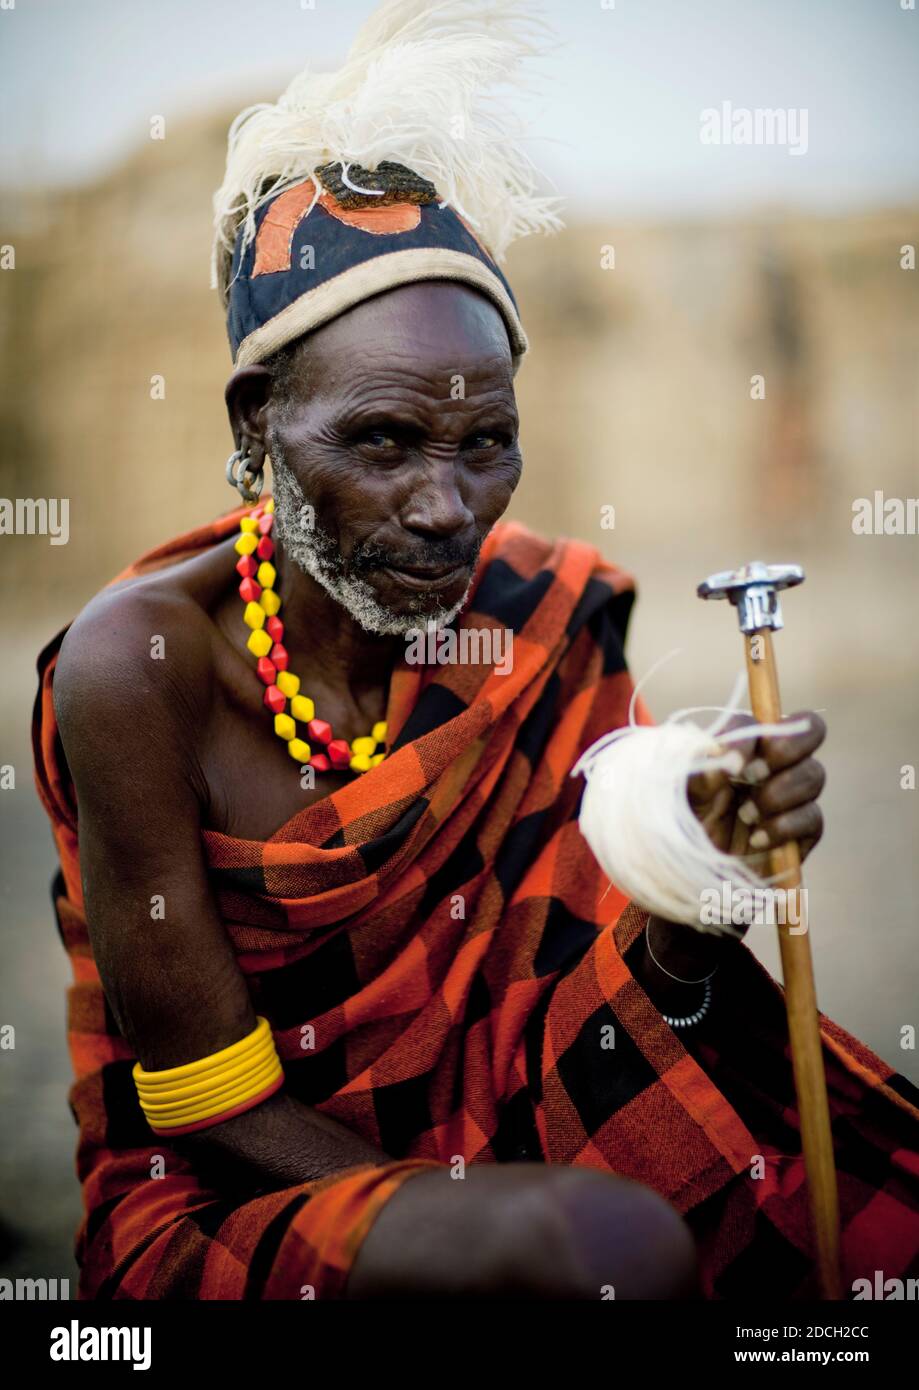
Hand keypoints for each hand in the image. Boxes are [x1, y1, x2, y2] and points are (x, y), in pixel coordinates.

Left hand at [687, 711, 826, 862]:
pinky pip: (813, 818)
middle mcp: (772, 764)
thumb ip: (699, 773)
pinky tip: (757, 839)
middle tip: (755, 773)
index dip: (754, 735)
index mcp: (743, 745)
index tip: (732, 762)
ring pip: (814, 774)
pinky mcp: (802, 831)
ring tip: (745, 815)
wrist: (691, 874)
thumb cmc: (680, 824)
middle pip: (809, 730)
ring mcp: (790, 796)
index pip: (766, 717)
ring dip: (779, 794)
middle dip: (787, 748)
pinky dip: (785, 827)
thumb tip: (730, 759)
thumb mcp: (678, 795)